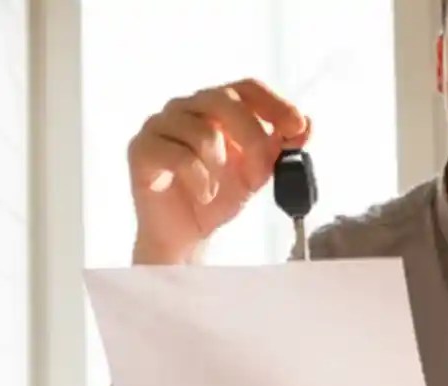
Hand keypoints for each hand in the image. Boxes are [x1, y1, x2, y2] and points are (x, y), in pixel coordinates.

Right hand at [127, 78, 311, 265]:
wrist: (186, 234)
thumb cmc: (218, 196)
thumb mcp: (258, 171)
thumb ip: (279, 147)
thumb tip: (306, 125)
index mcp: (216, 106)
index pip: (247, 88)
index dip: (275, 104)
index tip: (298, 127)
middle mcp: (185, 107)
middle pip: (223, 100)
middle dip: (251, 136)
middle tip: (262, 169)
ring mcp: (160, 125)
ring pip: (202, 131)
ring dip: (221, 166)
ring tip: (219, 189)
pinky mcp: (141, 150)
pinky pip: (178, 156)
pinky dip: (201, 181)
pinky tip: (205, 195)